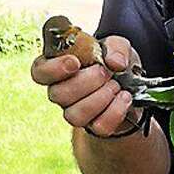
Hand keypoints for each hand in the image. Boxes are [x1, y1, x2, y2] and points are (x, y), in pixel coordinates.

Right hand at [31, 24, 142, 138]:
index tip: (74, 62)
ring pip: (75, 115)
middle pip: (58, 95)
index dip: (53, 69)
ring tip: (116, 85)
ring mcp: (75, 112)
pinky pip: (99, 127)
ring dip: (100, 98)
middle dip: (87, 82)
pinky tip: (124, 97)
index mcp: (58, 68)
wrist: (134, 87)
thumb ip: (115, 47)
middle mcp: (61, 93)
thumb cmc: (113, 64)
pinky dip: (115, 111)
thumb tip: (115, 62)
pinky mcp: (94, 127)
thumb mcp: (117, 46)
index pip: (39, 72)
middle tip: (106, 72)